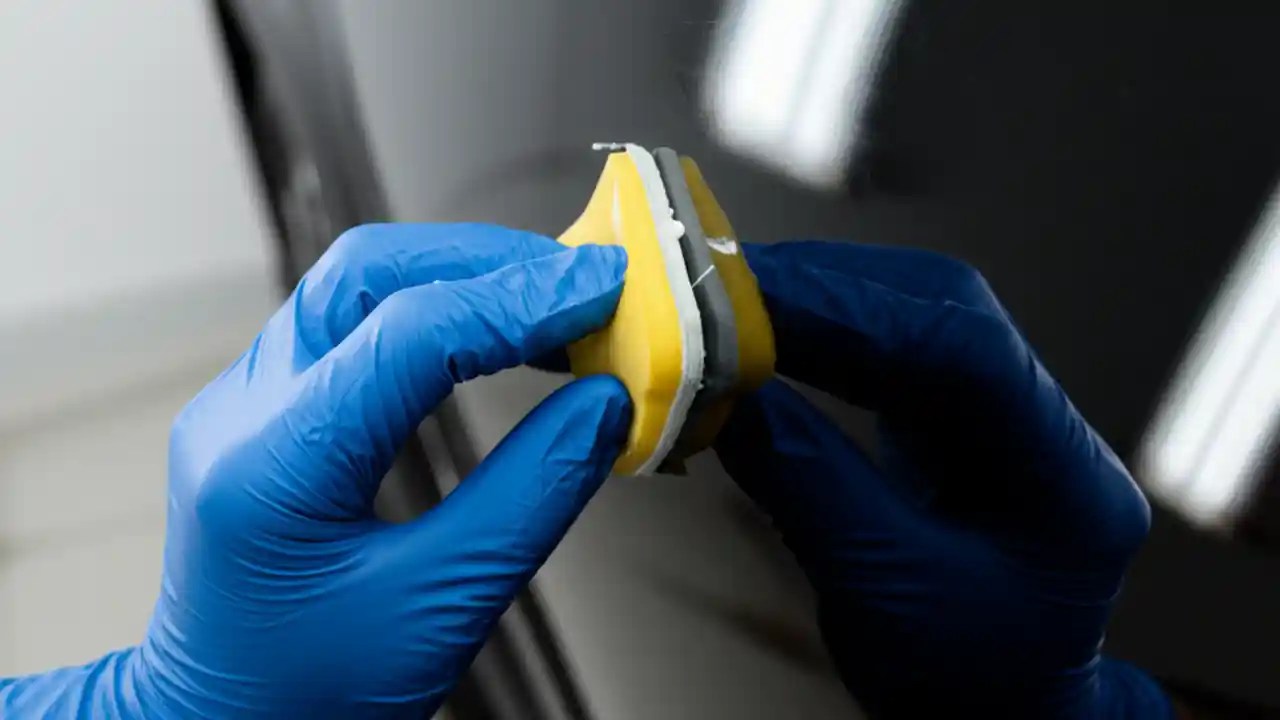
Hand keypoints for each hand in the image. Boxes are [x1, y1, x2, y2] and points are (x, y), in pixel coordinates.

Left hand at [1, 224, 630, 717]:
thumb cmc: (307, 695)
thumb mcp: (439, 610)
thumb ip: (530, 498)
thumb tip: (604, 406)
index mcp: (275, 467)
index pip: (410, 332)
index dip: (520, 300)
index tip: (604, 288)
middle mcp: (243, 412)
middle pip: (369, 270)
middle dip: (489, 262)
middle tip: (585, 280)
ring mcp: (245, 402)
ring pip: (356, 282)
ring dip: (463, 275)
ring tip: (554, 302)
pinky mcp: (266, 410)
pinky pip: (352, 322)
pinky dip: (436, 309)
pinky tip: (495, 334)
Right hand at [716, 241, 1171, 718]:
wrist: (991, 714)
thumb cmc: (961, 679)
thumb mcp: (881, 594)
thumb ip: (807, 484)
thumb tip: (726, 392)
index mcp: (1067, 478)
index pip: (967, 350)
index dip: (851, 310)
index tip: (751, 294)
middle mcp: (1044, 427)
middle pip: (940, 311)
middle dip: (825, 291)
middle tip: (719, 284)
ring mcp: (1002, 417)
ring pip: (910, 318)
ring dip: (814, 304)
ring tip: (725, 302)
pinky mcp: (954, 422)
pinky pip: (885, 355)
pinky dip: (815, 339)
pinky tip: (762, 335)